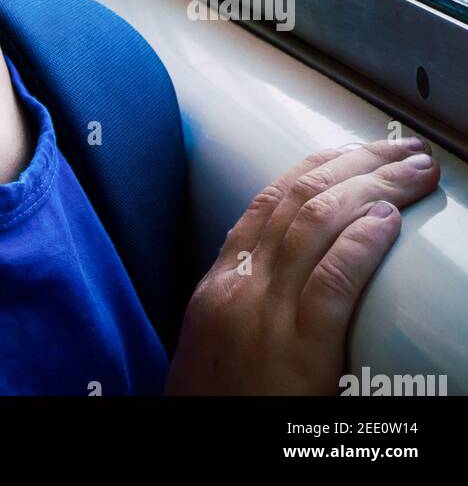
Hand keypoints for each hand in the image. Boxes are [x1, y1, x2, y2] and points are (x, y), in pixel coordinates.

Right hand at [163, 138, 440, 395]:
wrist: (192, 458)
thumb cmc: (213, 409)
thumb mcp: (217, 340)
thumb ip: (249, 299)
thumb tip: (305, 268)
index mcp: (220, 282)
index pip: (271, 199)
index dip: (320, 166)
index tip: (359, 150)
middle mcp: (239, 286)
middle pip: (300, 200)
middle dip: (356, 164)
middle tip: (403, 149)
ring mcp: (263, 317)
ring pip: (318, 225)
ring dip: (373, 188)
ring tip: (413, 172)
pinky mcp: (295, 355)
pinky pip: (331, 284)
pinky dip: (360, 245)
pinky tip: (387, 221)